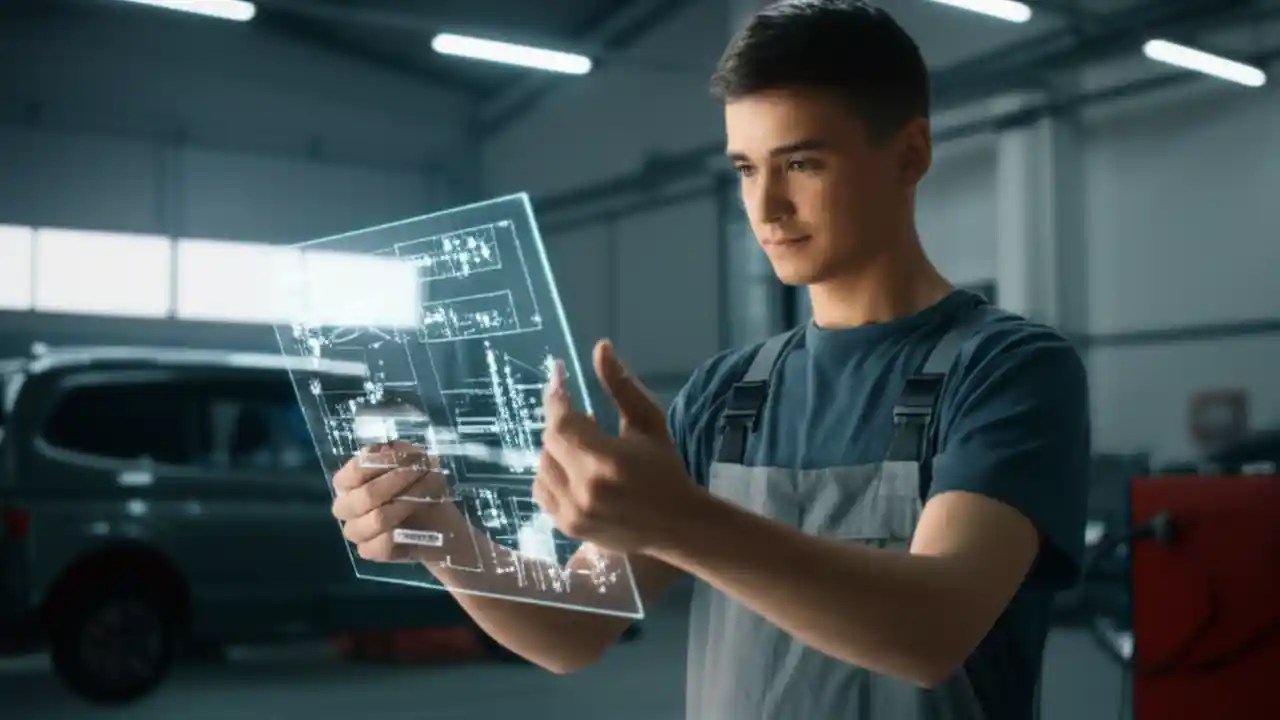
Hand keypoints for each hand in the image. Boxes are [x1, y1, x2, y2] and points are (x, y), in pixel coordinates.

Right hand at [331, 442, 451, 562]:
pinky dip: (404, 532)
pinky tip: (416, 522)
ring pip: (377, 519)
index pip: (355, 470)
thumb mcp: (414, 463)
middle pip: (366, 494)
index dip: (384, 462)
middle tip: (421, 474)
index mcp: (348, 481)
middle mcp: (345, 505)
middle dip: (399, 482)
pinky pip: (382, 545)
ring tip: (426, 496)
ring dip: (407, 504)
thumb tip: (394, 449)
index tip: (411, 458)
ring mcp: (355, 530)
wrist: (437, 523)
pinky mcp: (368, 550)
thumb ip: (402, 453)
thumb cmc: (420, 488)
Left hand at [534, 340, 698, 553]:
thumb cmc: (665, 469)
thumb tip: (600, 347)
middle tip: (585, 420)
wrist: (678, 525)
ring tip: (582, 447)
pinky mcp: (567, 527)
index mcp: (606, 460)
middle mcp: (583, 489)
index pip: (562, 421)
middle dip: (561, 424)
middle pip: (550, 442)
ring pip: (541, 466)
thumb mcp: (648, 422)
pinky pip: (541, 491)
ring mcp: (572, 512)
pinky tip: (572, 470)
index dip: (556, 395)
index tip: (557, 374)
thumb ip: (621, 385)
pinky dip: (550, 474)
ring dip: (556, 449)